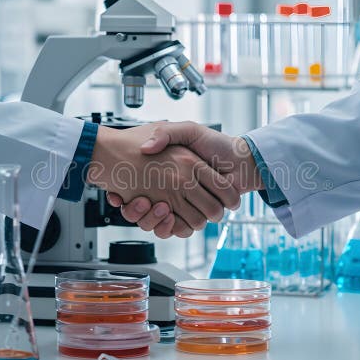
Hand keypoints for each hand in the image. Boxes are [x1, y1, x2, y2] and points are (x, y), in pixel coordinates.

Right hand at [88, 124, 240, 236]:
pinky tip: (169, 217)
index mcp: (165, 170)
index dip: (122, 193)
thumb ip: (166, 133)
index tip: (118, 194)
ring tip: (157, 207)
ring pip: (154, 222)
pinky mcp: (192, 216)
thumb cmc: (216, 144)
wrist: (241, 161)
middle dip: (136, 211)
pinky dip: (170, 228)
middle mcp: (170, 189)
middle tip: (137, 202)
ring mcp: (181, 203)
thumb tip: (146, 148)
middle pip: (140, 209)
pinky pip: (175, 229)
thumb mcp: (187, 130)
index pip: (132, 187)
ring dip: (152, 220)